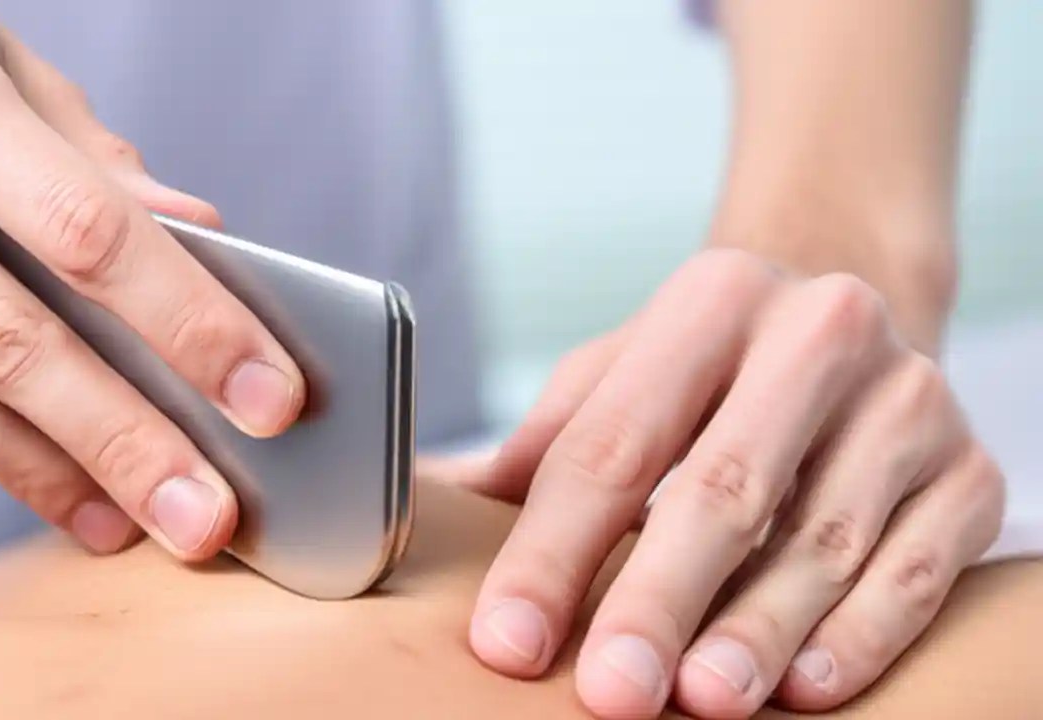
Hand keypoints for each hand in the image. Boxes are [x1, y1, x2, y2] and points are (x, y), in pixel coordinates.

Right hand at [0, 0, 304, 559]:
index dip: (190, 323)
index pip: (90, 232)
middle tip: (209, 517)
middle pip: (13, 338)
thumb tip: (198, 237)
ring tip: (138, 525)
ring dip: (51, 473)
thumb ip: (86, 152)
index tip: (269, 398)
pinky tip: (52, 490)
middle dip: (125, 440)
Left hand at [465, 249, 1003, 718]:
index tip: (509, 640)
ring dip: (759, 628)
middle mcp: (818, 333)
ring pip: (824, 535)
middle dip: (657, 598)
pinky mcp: (971, 467)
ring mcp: (907, 398)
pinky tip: (806, 686)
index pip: (614, 441)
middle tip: (610, 691)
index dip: (553, 550)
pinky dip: (864, 631)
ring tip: (703, 699)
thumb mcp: (621, 376)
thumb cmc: (710, 369)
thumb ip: (543, 444)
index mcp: (711, 301)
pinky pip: (921, 565)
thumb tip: (436, 502)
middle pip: (724, 485)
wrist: (848, 321)